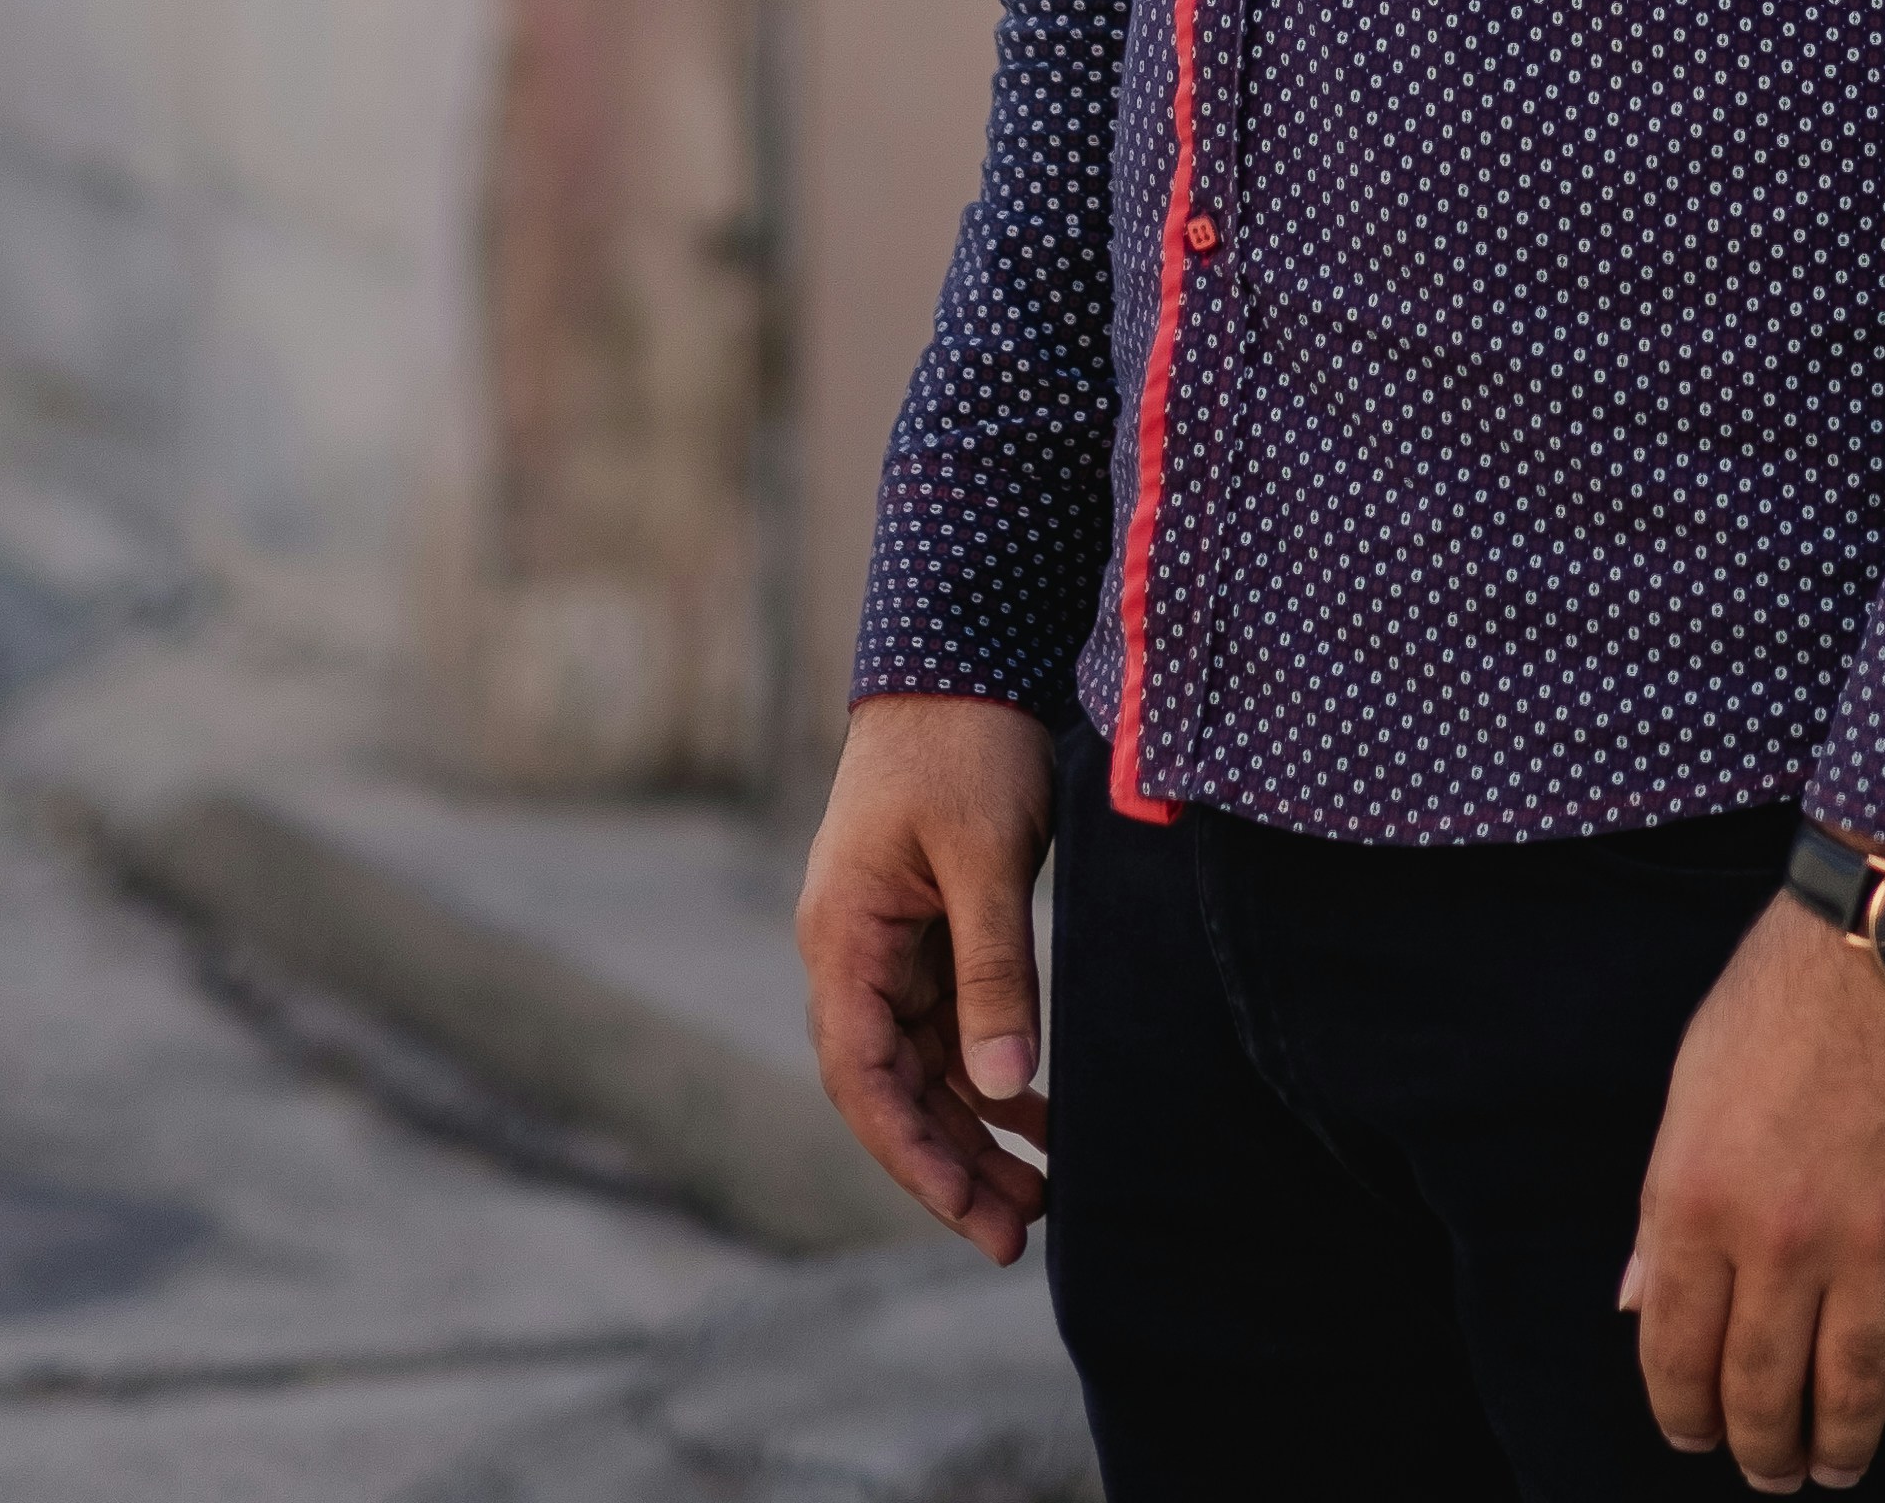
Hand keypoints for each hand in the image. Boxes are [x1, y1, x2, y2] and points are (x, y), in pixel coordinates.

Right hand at [794, 693, 1057, 1259]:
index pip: (864, 1080)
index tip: (973, 1214)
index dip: (915, 1156)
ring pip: (925, 1065)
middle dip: (952, 1164)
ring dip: (976, 1129)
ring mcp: (888, 942)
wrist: (961, 651)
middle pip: (894, 1088)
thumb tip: (1006, 1083)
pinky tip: (1041, 1112)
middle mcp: (853, 952)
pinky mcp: (927, 927)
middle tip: (1021, 1233)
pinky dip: (992, 1068)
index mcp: (843, 939)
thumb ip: (994, 968)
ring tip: (1041, 1196)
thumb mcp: (983, 855)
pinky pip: (950, 1023)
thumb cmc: (964, 743)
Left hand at [1625, 889, 1884, 1489]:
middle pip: (1764, 1395)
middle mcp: (1780, 1239)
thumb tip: (1636, 1304)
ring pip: (1856, 1397)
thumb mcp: (1693, 1080)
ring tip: (1837, 1463)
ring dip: (1843, 1448)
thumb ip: (1662, 1204)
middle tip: (1772, 1470)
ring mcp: (1876, 1242)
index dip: (1683, 1414)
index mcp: (1697, 1197)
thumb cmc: (1788, 986)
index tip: (1695, 1432)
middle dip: (1762, 1452)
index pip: (1674, 1355)